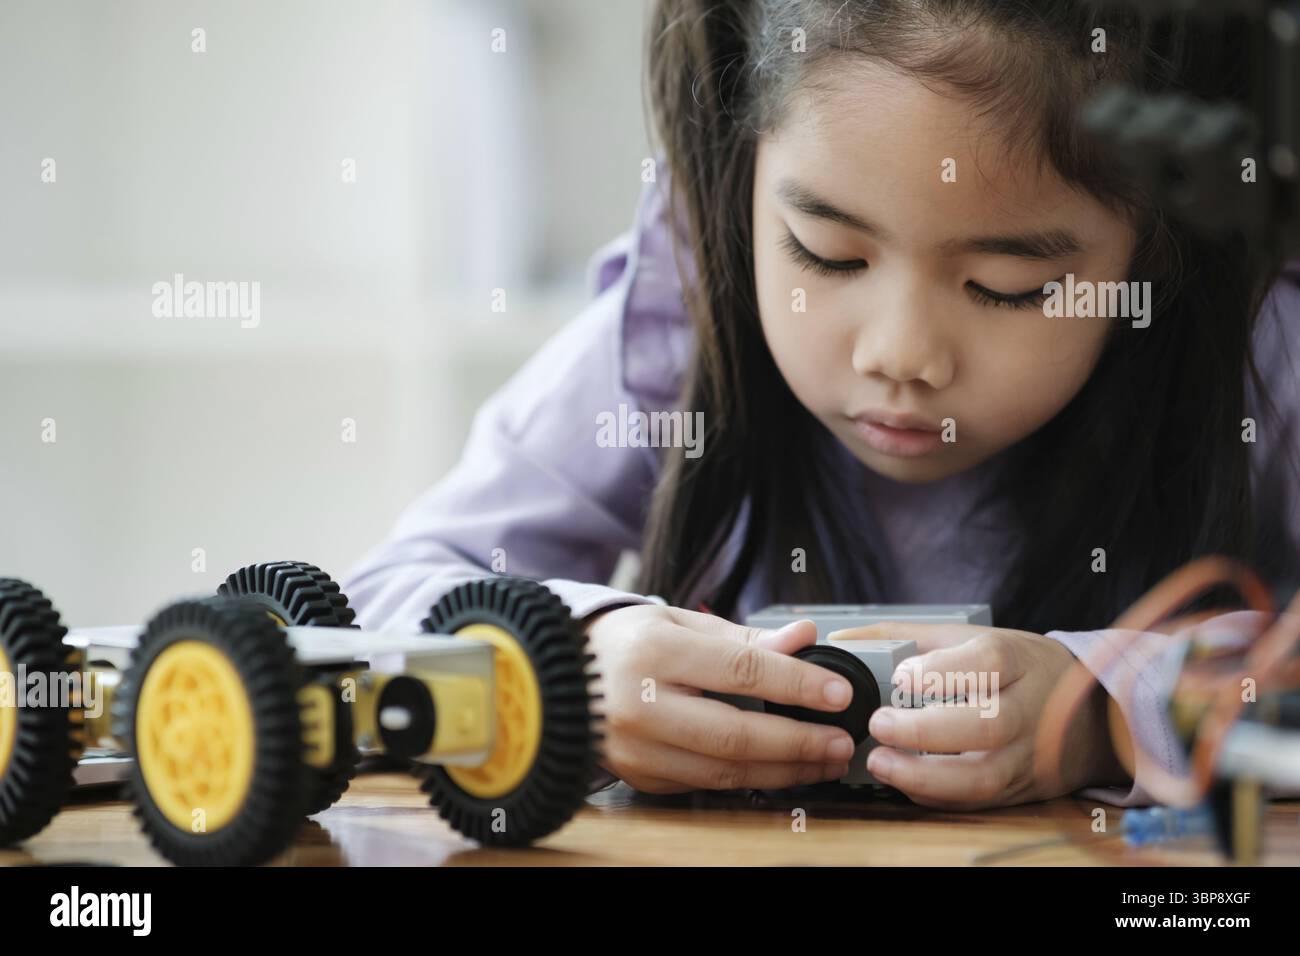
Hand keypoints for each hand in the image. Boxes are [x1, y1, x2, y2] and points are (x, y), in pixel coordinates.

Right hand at [586, 604, 857, 793]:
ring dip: (783, 770)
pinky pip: (703, 784)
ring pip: (723, 772)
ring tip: (823, 760)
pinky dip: (748, 781)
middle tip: (841, 742)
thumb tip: (805, 636)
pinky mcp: (637, 775)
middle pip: (735, 734)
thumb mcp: (678, 621)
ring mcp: (635, 747)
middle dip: (798, 742)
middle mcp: (639, 704)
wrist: (552, 676)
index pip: (741, 670)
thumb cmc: (624, 642)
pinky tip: (780, 770)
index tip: (838, 693)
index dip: (797, 683)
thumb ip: (742, 637)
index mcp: (653, 651)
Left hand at [841, 623, 1128, 808]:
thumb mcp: (970, 638)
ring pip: (983, 776)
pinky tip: (903, 782)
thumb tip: (843, 639)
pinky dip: (936, 796)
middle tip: (878, 724)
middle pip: (985, 725)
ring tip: (881, 763)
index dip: (941, 672)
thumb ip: (905, 637)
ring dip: (925, 776)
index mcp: (1017, 660)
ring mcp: (1028, 756)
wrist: (1089, 713)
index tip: (900, 677)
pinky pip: (977, 801)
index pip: (987, 663)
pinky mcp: (1021, 789)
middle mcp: (1028, 710)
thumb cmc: (1014, 669)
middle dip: (924, 730)